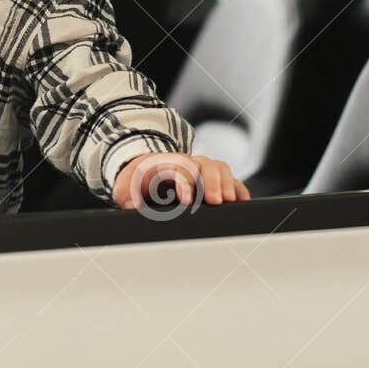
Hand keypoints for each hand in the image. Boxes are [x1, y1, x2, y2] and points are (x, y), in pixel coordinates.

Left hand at [113, 152, 249, 210]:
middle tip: (216, 201)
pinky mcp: (212, 177)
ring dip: (227, 183)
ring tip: (231, 201)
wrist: (146, 168)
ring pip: (219, 168)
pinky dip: (238, 187)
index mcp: (166, 162)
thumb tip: (131, 206)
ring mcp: (202, 168)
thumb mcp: (127, 185)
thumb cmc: (139, 178)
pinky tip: (242, 200)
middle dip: (211, 183)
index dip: (184, 183)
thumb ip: (126, 194)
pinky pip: (230, 177)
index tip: (187, 200)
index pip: (179, 169)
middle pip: (204, 165)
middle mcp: (188, 162)